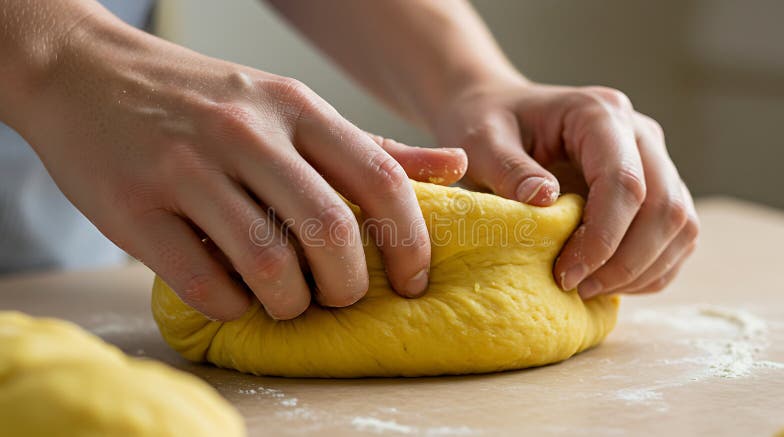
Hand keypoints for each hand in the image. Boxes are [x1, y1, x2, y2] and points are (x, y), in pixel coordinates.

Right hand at [19, 12, 465, 319]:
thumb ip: (370, 147)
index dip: (411, 242)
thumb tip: (455, 167)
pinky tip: (236, 296)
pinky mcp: (134, 207)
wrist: (86, 72)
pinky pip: (204, 282)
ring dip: (291, 303)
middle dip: (349, 286)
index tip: (412, 281)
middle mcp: (246, 132)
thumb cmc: (203, 99)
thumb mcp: (290, 106)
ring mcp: (186, 168)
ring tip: (290, 302)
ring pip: (269, 264)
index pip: (381, 179)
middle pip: (330, 231)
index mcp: (295, 107)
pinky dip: (233, 306)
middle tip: (342, 297)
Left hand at [432, 77, 698, 298]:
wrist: (499, 114)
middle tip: (575, 288)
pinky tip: (608, 282)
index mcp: (598, 113)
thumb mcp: (481, 141)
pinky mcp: (657, 186)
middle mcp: (639, 133)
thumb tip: (545, 201)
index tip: (565, 274)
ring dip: (642, 270)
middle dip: (625, 262)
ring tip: (588, 289)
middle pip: (664, 207)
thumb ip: (508, 170)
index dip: (602, 238)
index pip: (624, 182)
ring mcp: (654, 159)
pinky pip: (677, 237)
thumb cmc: (487, 124)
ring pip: (681, 225)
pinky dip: (651, 270)